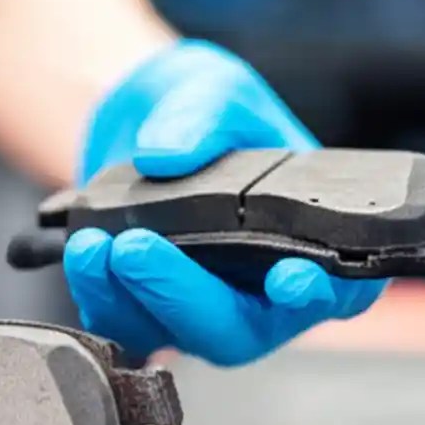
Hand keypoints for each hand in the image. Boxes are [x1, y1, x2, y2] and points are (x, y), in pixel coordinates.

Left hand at [64, 40, 386, 365]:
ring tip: (96, 243)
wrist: (140, 120)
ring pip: (179, 337)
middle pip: (242, 331)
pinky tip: (84, 251)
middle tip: (138, 249)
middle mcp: (265, 291)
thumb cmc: (204, 109)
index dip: (321, 295)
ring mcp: (208, 308)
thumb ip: (202, 114)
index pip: (340, 288)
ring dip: (133, 297)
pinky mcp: (151, 312)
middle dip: (187, 298)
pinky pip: (128, 327)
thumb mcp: (214, 87)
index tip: (291, 279)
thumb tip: (164, 155)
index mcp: (314, 239)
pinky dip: (101, 295)